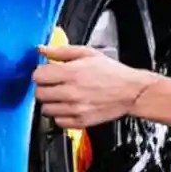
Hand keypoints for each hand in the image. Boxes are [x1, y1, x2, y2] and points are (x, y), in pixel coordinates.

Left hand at [32, 43, 160, 127]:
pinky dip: (60, 115)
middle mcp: (71, 92)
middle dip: (44, 87)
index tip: (46, 73)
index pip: (38, 76)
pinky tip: (69, 106)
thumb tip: (42, 49)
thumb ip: (61, 51)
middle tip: (54, 84)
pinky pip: (58, 121)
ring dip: (51, 102)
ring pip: (46, 109)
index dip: (41, 73)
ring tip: (62, 96)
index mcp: (72, 73)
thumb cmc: (112, 72)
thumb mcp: (87, 54)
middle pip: (39, 93)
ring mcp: (75, 109)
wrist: (132, 92)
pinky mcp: (80, 122)